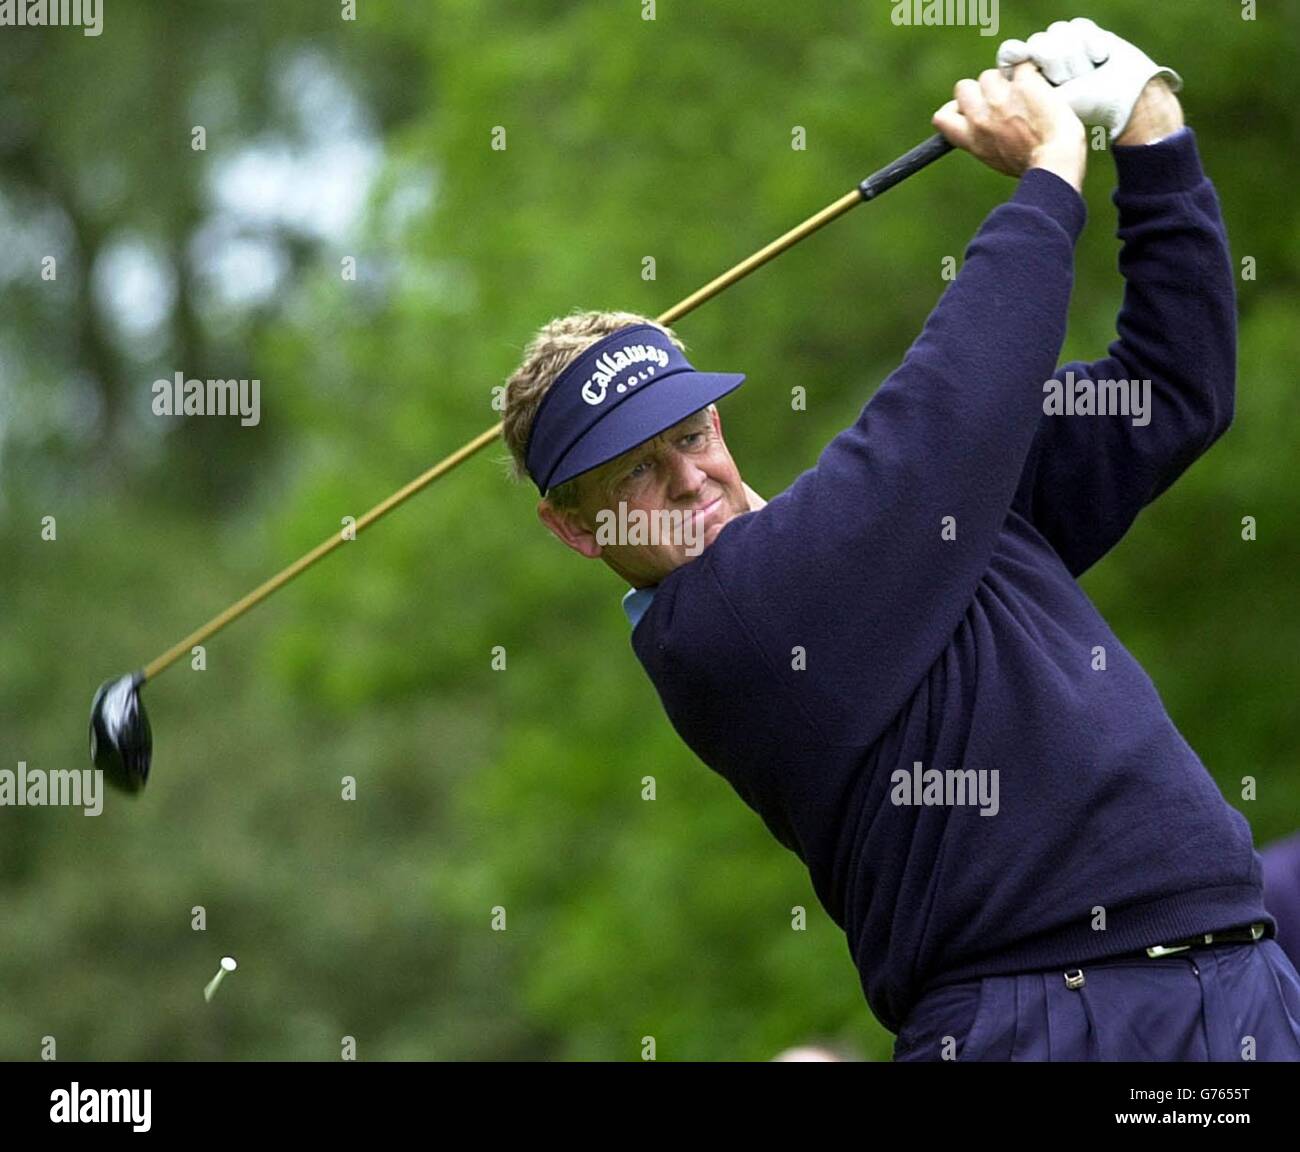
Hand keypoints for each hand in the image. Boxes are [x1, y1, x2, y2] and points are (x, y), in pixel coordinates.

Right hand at [933, 62, 1086, 190]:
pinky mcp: (1024, 83)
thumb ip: (983, 140)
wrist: (1055, 161)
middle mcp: (980, 116)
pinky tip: (1040, 85)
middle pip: (963, 87)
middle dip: (980, 91)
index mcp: (971, 138)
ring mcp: (1001, 98)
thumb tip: (983, 129)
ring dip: (1006, 81)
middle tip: (1001, 101)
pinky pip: (1021, 64)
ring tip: (1026, 97)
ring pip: (992, 74)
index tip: (968, 110)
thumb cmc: (1031, 165)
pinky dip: (1030, 72)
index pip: (942, 117)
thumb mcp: (995, 159)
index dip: (955, 108)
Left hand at [996, 18, 1181, 140]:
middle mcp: (1041, 57)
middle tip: (1071, 81)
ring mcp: (1062, 44)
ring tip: (1086, 74)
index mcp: (1025, 77)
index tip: (1028, 61)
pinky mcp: (1083, 33)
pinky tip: (1099, 59)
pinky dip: (1092, 44)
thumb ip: (1025, 86)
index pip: (1011, 53)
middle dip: (1057, 63)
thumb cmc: (1083, 107)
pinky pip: (1078, 27)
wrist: (1122, 97)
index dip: (1018, 55)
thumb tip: (1010, 60)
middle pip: (1038, 42)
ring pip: (1059, 33)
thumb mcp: (1048, 104)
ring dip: (1076, 57)